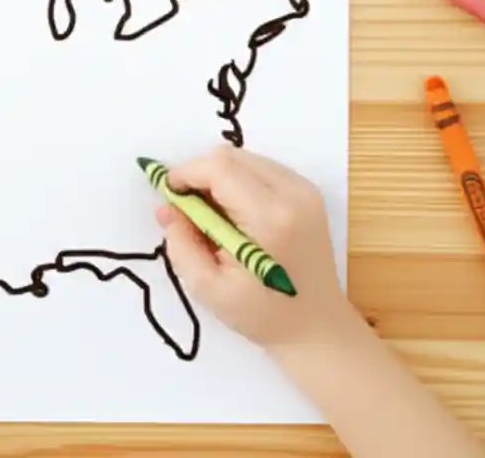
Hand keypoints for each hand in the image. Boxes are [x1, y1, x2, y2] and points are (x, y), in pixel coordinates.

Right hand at [155, 146, 356, 349]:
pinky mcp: (308, 194)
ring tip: (210, 216)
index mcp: (270, 220)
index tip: (168, 196)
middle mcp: (293, 196)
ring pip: (244, 158)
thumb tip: (167, 209)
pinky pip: (261, 169)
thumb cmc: (264, 316)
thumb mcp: (209, 289)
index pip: (218, 168)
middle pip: (231, 156)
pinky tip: (233, 214)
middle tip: (185, 209)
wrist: (317, 327)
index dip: (184, 174)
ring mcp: (305, 192)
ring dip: (217, 177)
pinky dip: (238, 182)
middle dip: (198, 175)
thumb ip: (182, 244)